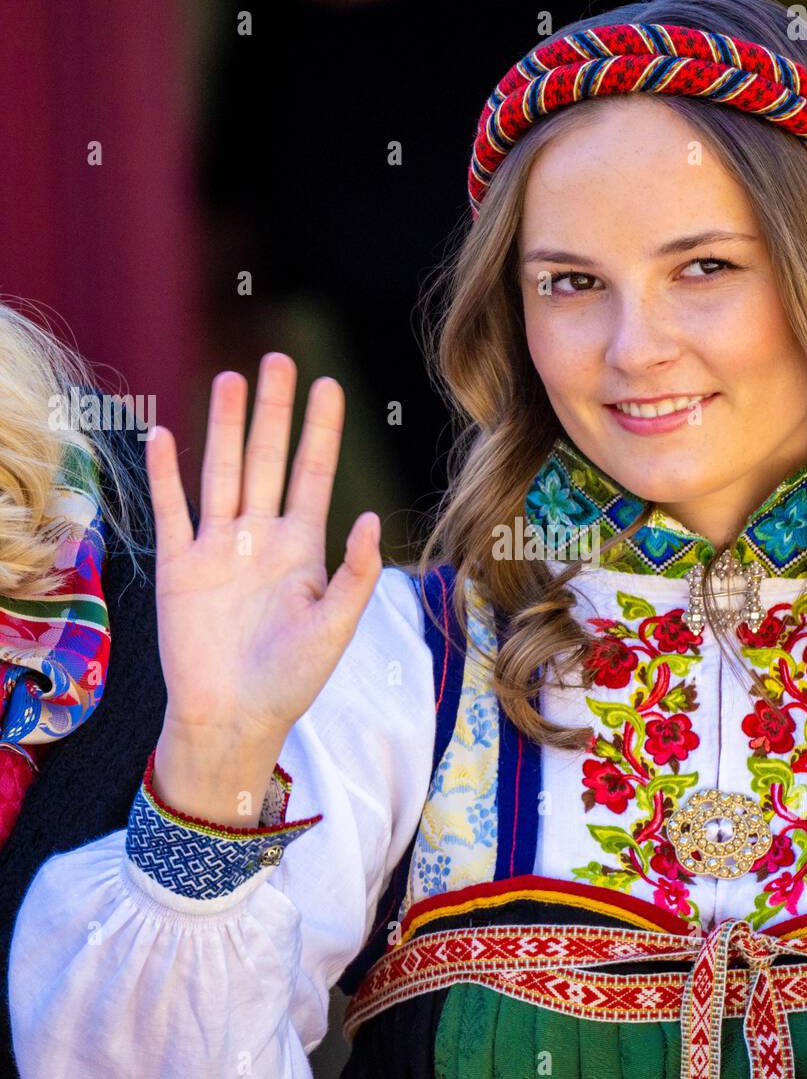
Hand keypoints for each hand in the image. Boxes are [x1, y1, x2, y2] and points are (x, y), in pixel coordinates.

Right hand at [147, 353, 381, 822]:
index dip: (321, 430)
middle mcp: (260, 538)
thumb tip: (370, 518)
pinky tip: (164, 433)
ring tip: (230, 379)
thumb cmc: (292, 680)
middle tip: (277, 359)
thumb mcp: (335, 628)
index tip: (328, 384)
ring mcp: (218, 549)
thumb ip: (354, 575)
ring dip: (224, 427)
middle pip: (266, 459)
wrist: (234, 718)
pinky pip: (172, 511)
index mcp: (302, 549)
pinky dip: (167, 474)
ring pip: (222, 473)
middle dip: (273, 412)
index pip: (314, 474)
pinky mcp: (180, 567)